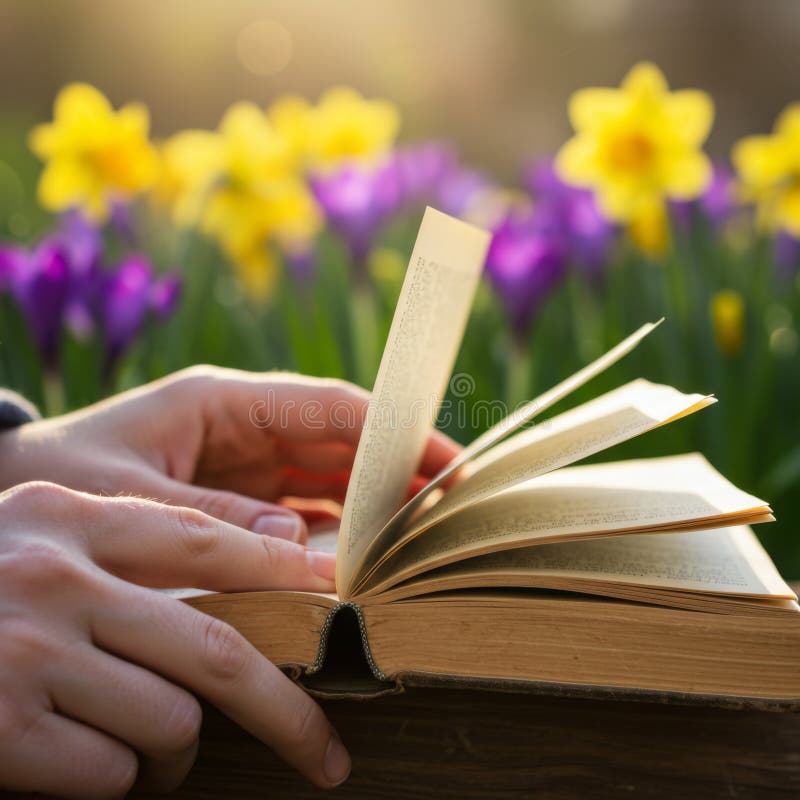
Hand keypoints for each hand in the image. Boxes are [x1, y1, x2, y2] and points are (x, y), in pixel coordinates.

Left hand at [0, 367, 460, 541]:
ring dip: (377, 497)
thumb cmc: (62, 478)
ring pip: (331, 471)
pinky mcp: (241, 493)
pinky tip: (368, 551)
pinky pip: (306, 504)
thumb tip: (297, 546)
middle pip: (342, 439)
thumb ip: (209, 517)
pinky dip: (340, 524)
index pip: (329, 408)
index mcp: (222, 401)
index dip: (393, 430)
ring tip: (423, 530)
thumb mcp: (127, 496)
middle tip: (451, 501)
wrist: (16, 488)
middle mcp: (245, 425)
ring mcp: (246, 459)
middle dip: (398, 465)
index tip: (445, 458)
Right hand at [0, 480, 349, 796]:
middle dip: (287, 712)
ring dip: (173, 752)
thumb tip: (247, 597)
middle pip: (216, 650)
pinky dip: (114, 779)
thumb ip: (126, 559)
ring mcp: (25, 652)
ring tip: (139, 744)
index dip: (282, 577)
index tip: (335, 608)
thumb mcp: (42, 547)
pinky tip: (72, 760)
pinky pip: (112, 773)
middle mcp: (53, 575)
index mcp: (69, 515)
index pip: (207, 543)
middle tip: (327, 755)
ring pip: (170, 724)